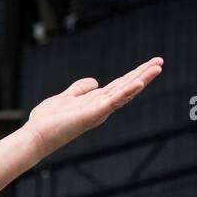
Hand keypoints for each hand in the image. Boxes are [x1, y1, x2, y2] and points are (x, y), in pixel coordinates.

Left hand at [25, 57, 163, 158]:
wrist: (35, 135)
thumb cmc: (47, 121)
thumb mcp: (66, 97)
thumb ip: (80, 89)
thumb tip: (95, 81)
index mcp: (95, 102)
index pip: (119, 85)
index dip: (134, 74)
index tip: (150, 64)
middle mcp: (100, 107)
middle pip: (126, 87)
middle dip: (143, 74)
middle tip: (161, 61)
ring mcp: (98, 111)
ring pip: (124, 92)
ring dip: (141, 79)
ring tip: (158, 67)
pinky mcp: (93, 114)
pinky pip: (113, 101)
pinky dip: (126, 93)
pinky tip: (139, 83)